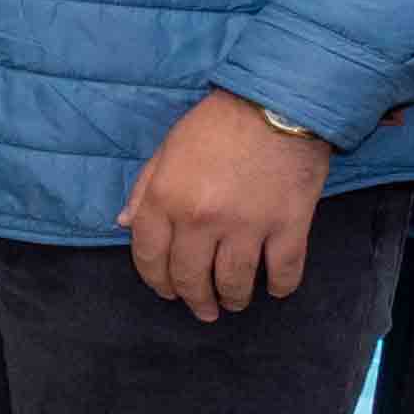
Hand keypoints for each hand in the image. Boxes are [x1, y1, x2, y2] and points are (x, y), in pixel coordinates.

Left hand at [123, 92, 331, 320]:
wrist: (277, 104)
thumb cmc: (217, 124)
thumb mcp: (167, 150)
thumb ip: (144, 190)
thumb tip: (125, 224)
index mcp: (166, 199)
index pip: (150, 256)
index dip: (156, 280)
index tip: (166, 291)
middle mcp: (201, 219)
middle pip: (191, 278)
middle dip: (194, 300)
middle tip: (202, 309)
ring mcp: (247, 226)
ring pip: (235, 283)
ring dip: (233, 299)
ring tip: (234, 303)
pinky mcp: (289, 226)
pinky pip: (283, 271)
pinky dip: (280, 287)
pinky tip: (274, 289)